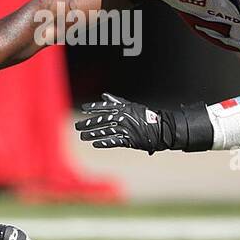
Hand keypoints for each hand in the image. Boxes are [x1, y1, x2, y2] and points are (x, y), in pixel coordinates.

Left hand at [76, 93, 191, 153]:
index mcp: (124, 108)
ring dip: (93, 134)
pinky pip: (114, 141)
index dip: (94, 108)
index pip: (105, 107)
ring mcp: (126, 128)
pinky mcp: (129, 139)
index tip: (83, 109)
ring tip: (83, 136)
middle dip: (89, 123)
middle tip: (78, 126)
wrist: (161, 128)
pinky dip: (104, 143)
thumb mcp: (131, 106)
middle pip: (102, 120)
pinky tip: (95, 144)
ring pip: (106, 131)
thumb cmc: (146, 116)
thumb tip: (104, 95)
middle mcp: (123, 117)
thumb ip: (117, 101)